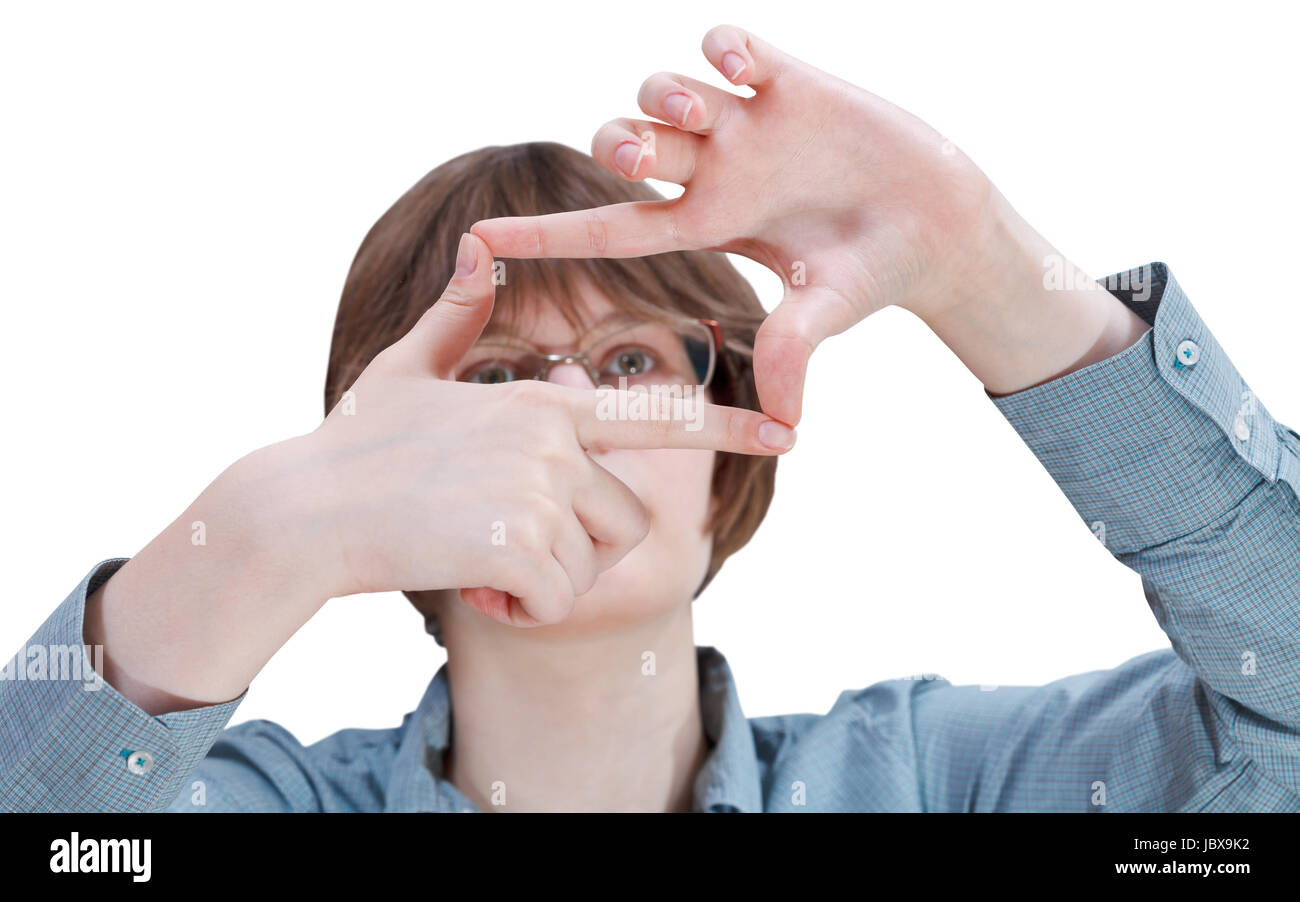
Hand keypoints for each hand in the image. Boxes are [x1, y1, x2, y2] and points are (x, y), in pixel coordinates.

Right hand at [288, 232, 791, 626]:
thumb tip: (480, 248)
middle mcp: (555, 438)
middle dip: (577, 548)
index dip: (730, 425)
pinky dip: (520, 608)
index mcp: (545, 402)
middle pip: (627, 520)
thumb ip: (458, 316)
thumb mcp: (409, 370)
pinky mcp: (521, 543)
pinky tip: (469, 582)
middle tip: (502, 543)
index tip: (789, 432)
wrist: (303, 510)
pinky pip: (559, 601)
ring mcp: (541, 489)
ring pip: (593, 564)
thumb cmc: (355, 445)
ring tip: (474, 554)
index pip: (658, 414)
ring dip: (542, 579)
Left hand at [469, 25, 1006, 424]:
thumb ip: (797, 349)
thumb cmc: (873, 272)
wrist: (936, 224)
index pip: (608, 228)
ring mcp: (747, 124)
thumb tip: (789, 425)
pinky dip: (722, 48)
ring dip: (663, 95)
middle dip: (620, 144)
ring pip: (667, 93)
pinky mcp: (789, 82)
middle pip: (629, 145)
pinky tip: (736, 63)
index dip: (543, 233)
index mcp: (706, 225)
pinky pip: (732, 48)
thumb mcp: (827, 309)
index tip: (477, 238)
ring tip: (692, 107)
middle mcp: (714, 172)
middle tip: (638, 156)